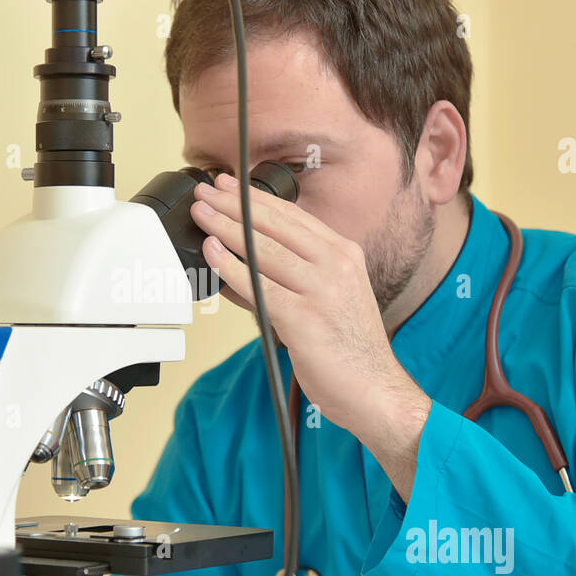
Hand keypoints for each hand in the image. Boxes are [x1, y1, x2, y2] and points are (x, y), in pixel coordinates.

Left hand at [191, 172, 432, 499]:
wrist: (374, 390)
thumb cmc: (349, 350)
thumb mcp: (330, 297)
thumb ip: (295, 276)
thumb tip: (244, 262)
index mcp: (344, 254)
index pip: (292, 216)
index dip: (256, 198)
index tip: (229, 185)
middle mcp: (336, 264)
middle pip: (275, 225)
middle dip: (234, 205)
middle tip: (205, 192)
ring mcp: (321, 289)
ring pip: (264, 250)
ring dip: (226, 228)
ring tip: (201, 216)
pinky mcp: (304, 317)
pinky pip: (259, 285)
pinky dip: (231, 267)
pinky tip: (212, 253)